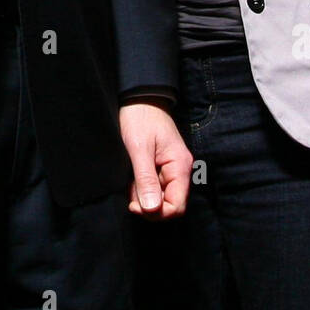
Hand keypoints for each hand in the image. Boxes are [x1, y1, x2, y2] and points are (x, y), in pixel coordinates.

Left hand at [119, 100, 191, 219]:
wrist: (139, 97)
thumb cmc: (140, 118)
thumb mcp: (139, 149)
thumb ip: (146, 179)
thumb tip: (152, 209)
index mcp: (179, 166)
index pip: (177, 206)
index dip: (157, 212)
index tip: (136, 205)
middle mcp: (180, 170)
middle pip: (170, 204)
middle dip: (149, 206)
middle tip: (130, 194)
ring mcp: (171, 168)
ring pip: (162, 197)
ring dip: (145, 197)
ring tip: (130, 183)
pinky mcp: (163, 166)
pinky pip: (156, 187)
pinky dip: (144, 188)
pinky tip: (133, 179)